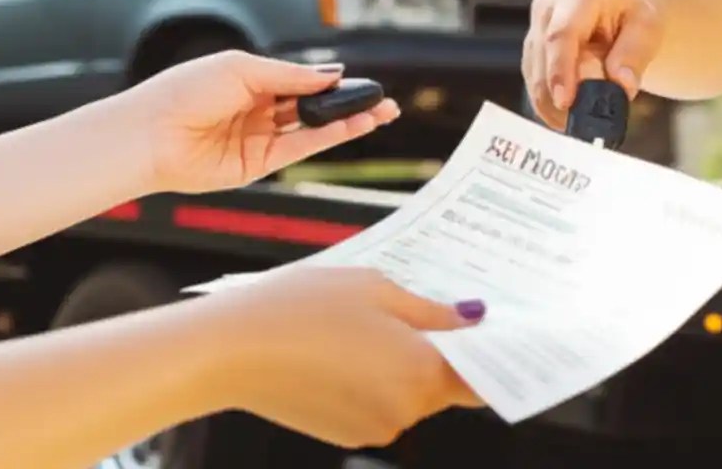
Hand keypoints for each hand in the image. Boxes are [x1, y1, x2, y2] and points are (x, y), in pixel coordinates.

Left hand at [124, 50, 399, 193]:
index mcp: (249, 81)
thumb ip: (291, 76)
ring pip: (313, 128)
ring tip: (381, 113)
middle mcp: (257, 110)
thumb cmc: (183, 93)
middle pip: (312, 106)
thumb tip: (332, 74)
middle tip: (382, 100)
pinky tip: (354, 126)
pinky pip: (301, 149)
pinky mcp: (258, 164)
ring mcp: (259, 138)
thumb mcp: (242, 70)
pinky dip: (330, 137)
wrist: (150, 135)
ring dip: (347, 121)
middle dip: (347, 103)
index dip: (330, 81)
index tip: (360, 81)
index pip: (300, 81)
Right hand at [204, 266, 484, 448]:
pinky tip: (342, 349)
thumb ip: (430, 309)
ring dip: (400, 365)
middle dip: (437, 350)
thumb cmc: (301, 307)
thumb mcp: (375, 288)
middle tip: (421, 309)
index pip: (480, 375)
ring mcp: (374, 428)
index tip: (493, 332)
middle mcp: (406, 410)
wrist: (228, 350)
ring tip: (364, 324)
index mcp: (422, 371)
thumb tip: (472, 318)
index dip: (489, 353)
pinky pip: (377, 405)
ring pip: (408, 393)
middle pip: (443, 383)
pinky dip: (371, 381)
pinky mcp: (345, 434)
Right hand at [523, 0, 664, 128]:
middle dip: (555, 96)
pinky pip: (534, 82)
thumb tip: (620, 84)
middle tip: (578, 126)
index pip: (561, 35)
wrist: (621, 9)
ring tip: (578, 126)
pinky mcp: (532, 50)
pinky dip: (549, 105)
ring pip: (533, 74)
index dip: (560, 70)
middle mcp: (548, 7)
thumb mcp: (648, 27)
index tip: (565, 101)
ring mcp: (535, 28)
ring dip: (552, 105)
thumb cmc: (634, 16)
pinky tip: (567, 120)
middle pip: (541, 58)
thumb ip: (636, 53)